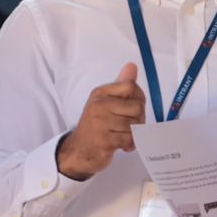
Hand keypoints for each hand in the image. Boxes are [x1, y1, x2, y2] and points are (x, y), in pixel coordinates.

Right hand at [56, 62, 146, 179]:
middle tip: (129, 126)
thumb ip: (121, 85)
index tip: (132, 108)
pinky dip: (130, 145)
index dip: (139, 98)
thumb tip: (132, 66)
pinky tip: (122, 145)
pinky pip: (130, 140)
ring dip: (134, 134)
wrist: (78, 151)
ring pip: (135, 125)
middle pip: (137, 107)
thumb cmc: (95, 126)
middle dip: (139, 119)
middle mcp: (99, 105)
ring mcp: (101, 123)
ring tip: (123, 136)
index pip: (130, 86)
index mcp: (100, 93)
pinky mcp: (104, 141)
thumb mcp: (105, 102)